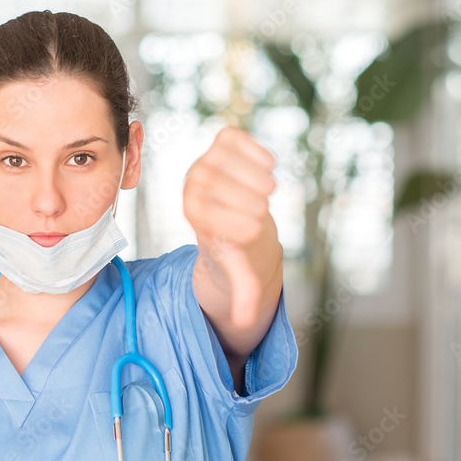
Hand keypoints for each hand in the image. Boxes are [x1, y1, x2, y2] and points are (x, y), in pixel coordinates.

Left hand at [184, 126, 278, 327]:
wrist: (237, 209)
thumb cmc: (237, 241)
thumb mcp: (239, 269)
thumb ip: (243, 294)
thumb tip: (244, 322)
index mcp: (192, 211)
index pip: (212, 216)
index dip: (240, 225)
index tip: (255, 231)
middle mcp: (192, 182)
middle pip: (227, 190)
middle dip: (252, 203)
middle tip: (261, 210)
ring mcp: (206, 157)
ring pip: (232, 163)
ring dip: (257, 178)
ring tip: (266, 191)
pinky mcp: (222, 140)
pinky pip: (237, 138)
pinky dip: (256, 151)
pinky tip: (268, 165)